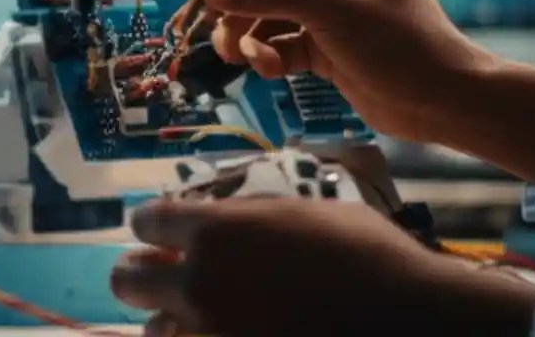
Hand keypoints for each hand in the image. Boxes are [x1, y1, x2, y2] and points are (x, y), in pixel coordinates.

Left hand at [110, 198, 534, 336]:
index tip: (153, 228)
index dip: (150, 223)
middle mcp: (199, 283)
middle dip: (136, 273)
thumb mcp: (307, 211)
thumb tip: (229, 220)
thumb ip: (253, 218)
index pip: (149, 221)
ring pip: (154, 332)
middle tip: (147, 272)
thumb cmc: (368, 256)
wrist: (405, 320)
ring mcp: (210, 335)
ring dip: (165, 319)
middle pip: (129, 280)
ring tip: (183, 316)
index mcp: (216, 231)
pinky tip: (216, 333)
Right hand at [192, 0, 534, 181]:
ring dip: (250, 36)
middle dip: (239, 7)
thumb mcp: (328, 11)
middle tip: (215, 34)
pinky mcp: (328, 45)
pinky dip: (270, 55)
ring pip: (269, 14)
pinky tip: (271, 70)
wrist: (442, 100)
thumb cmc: (398, 42)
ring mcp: (331, 9)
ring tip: (242, 57)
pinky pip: (283, 43)